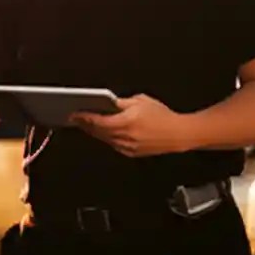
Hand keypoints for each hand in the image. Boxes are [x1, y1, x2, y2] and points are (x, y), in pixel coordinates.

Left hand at [70, 94, 192, 156]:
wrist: (179, 134)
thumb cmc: (162, 116)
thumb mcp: (141, 101)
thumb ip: (122, 102)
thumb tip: (108, 103)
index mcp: (126, 122)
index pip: (98, 121)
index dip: (84, 118)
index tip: (75, 114)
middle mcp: (125, 136)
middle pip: (99, 132)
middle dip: (86, 125)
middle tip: (76, 118)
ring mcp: (128, 147)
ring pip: (105, 139)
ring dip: (95, 132)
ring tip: (86, 124)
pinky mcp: (132, 153)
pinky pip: (114, 144)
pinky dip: (106, 137)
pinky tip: (102, 131)